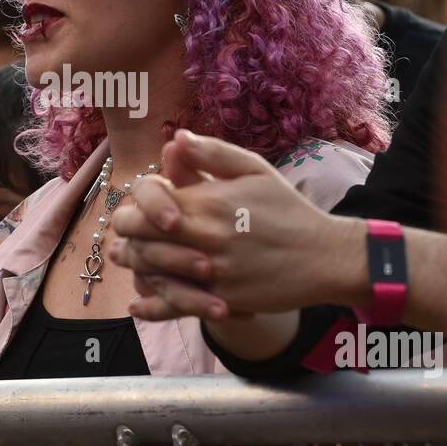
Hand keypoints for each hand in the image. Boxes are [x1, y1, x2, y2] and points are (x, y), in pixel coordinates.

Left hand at [108, 130, 350, 320]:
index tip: (139, 206)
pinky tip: (136, 305)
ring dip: (133, 265)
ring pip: (151, 271)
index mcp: (209, 201)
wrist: (323, 257)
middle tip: (122, 235)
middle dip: (126, 234)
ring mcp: (212, 272)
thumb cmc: (286, 209)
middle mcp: (205, 236)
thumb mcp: (254, 170)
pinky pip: (175, 305)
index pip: (148, 200)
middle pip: (140, 236)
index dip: (135, 203)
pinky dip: (151, 306)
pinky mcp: (220, 300)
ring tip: (125, 258)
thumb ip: (211, 154)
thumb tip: (175, 139)